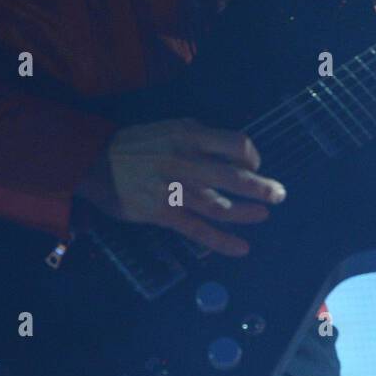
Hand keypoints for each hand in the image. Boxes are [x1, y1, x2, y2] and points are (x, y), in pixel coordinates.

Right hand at [75, 118, 285, 256]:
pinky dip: (222, 241)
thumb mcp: (169, 127)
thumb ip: (199, 137)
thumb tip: (230, 153)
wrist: (96, 163)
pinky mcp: (164, 213)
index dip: (251, 156)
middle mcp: (186, 162)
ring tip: (264, 215)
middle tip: (279, 194)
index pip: (236, 144)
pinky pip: (198, 230)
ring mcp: (175, 190)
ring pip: (220, 206)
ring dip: (246, 212)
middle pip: (234, 177)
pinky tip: (241, 248)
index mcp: (189, 136)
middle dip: (261, 187)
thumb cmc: (137, 144)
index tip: (252, 165)